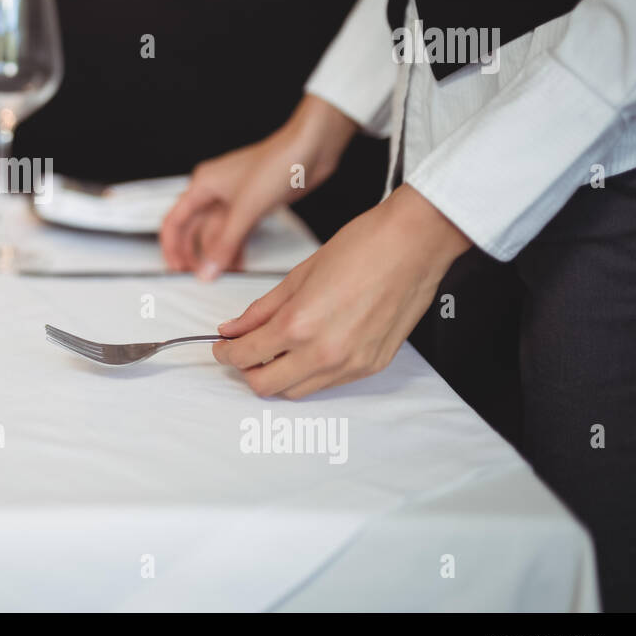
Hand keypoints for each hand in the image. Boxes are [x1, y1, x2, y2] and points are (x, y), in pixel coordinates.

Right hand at [159, 94, 356, 278]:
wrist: (310, 149)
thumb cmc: (276, 163)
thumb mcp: (245, 210)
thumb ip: (225, 244)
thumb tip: (207, 270)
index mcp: (202, 185)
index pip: (174, 221)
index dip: (171, 247)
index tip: (175, 269)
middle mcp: (214, 191)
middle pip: (193, 228)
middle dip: (193, 253)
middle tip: (196, 276)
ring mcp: (233, 198)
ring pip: (216, 232)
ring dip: (217, 253)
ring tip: (220, 274)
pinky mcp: (252, 204)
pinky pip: (236, 231)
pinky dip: (235, 247)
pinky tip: (239, 262)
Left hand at [211, 184, 471, 398]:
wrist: (413, 245)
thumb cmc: (361, 248)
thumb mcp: (298, 276)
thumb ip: (262, 310)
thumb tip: (233, 328)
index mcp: (300, 325)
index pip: (246, 355)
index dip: (226, 352)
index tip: (222, 345)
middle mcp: (324, 353)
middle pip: (266, 385)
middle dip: (246, 370)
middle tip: (243, 351)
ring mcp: (351, 364)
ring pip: (298, 390)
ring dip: (278, 375)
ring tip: (275, 350)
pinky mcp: (372, 366)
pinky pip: (329, 383)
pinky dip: (310, 372)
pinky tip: (308, 349)